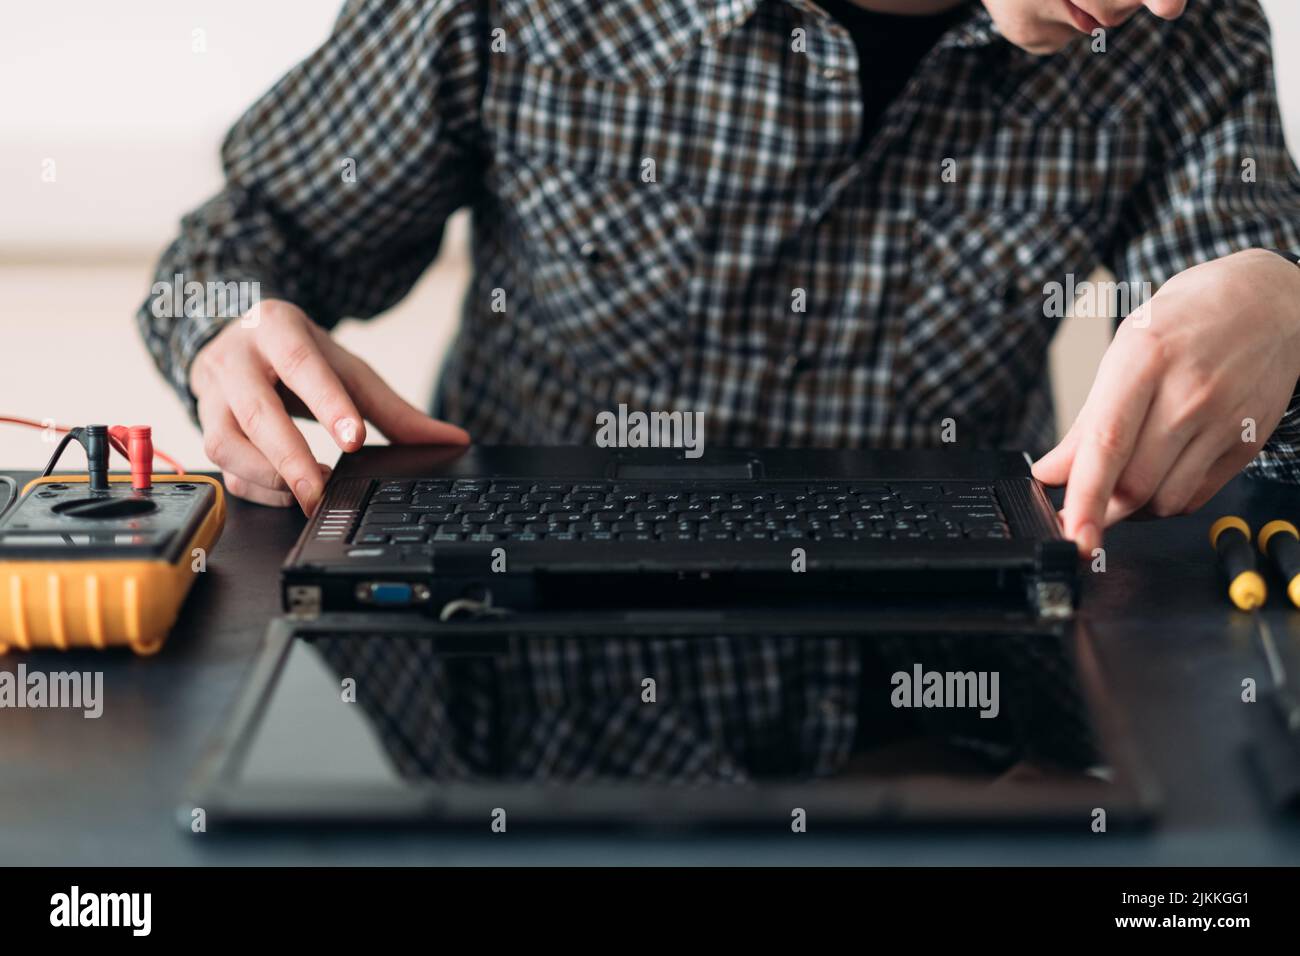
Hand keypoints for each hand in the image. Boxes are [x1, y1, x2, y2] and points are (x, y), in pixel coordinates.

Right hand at [191, 299, 468, 513]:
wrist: (236, 335)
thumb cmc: (299, 355)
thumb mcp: (347, 369)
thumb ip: (396, 409)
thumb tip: (452, 440)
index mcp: (277, 329)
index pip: (303, 366)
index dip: (329, 404)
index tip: (354, 438)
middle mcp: (236, 357)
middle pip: (257, 411)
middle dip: (291, 458)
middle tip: (322, 490)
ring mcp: (211, 392)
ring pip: (225, 442)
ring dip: (266, 477)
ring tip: (307, 494)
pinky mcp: (202, 422)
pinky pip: (221, 466)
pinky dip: (255, 489)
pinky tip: (287, 496)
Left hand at [1034, 250, 1299, 554]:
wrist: (1268, 301)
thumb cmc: (1186, 320)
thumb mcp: (1124, 350)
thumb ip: (1087, 420)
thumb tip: (1052, 472)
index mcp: (1145, 360)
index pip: (1107, 445)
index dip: (1084, 498)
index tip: (1069, 533)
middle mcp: (1188, 393)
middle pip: (1134, 484)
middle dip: (1099, 509)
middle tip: (1081, 507)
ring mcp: (1223, 420)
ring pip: (1164, 500)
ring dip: (1132, 510)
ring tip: (1119, 487)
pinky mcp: (1247, 442)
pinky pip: (1196, 496)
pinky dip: (1166, 502)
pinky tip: (1156, 479)